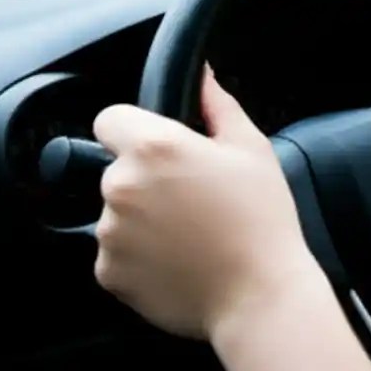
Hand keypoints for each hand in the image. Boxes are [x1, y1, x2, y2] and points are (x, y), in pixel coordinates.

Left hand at [92, 68, 320, 340]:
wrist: (260, 295)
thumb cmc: (261, 222)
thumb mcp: (251, 149)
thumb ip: (217, 104)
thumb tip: (202, 75)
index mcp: (154, 148)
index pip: (109, 118)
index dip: (134, 128)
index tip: (159, 147)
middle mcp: (121, 186)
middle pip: (117, 168)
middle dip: (146, 178)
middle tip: (192, 197)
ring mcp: (110, 233)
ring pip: (117, 212)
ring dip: (142, 219)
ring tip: (190, 233)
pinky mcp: (108, 272)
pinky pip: (117, 253)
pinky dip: (140, 256)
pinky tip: (179, 258)